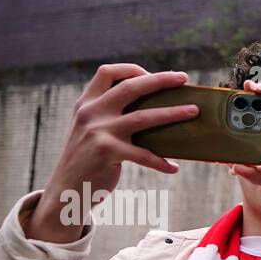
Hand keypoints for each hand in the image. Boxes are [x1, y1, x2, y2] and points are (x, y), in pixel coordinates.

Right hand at [28, 64, 194, 242]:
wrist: (66, 189)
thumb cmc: (88, 159)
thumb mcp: (91, 130)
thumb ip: (109, 116)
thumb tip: (152, 109)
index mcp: (87, 103)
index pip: (107, 72)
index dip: (132, 69)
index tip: (154, 74)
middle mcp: (91, 113)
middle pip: (130, 87)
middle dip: (160, 80)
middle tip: (183, 78)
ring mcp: (98, 131)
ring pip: (143, 117)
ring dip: (172, 113)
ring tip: (193, 112)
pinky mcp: (107, 152)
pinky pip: (143, 155)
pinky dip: (161, 162)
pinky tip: (174, 168)